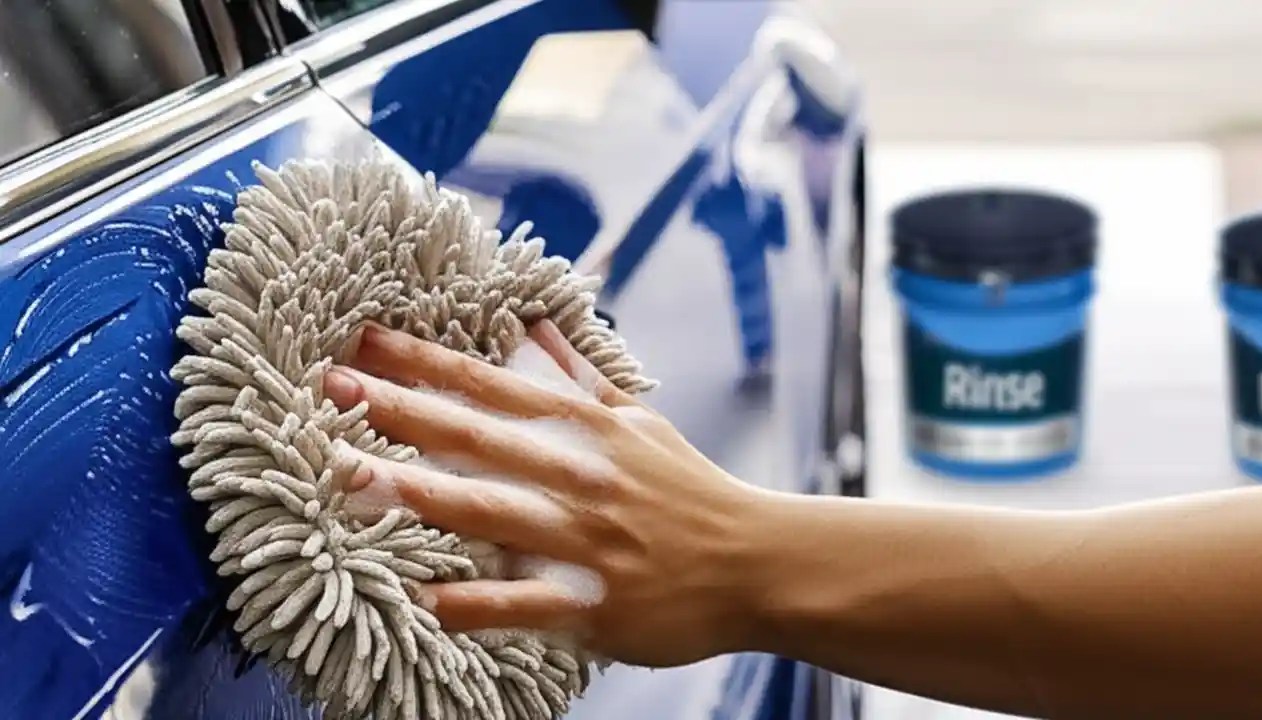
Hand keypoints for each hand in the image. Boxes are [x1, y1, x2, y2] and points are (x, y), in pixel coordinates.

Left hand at [322, 322, 768, 666]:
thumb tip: (535, 326)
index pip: (494, 386)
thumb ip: (579, 378)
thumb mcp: (639, 422)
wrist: (758, 562)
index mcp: (588, 429)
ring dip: (421, 495)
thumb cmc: (690, 490)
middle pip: (480, 438)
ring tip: (351, 482)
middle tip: (332, 389)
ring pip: (495, 512)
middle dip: (404, 411)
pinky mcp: (598, 603)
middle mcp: (581, 476)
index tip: (365, 339)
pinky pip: (531, 604)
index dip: (428, 361)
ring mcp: (588, 540)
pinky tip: (429, 600)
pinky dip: (482, 603)